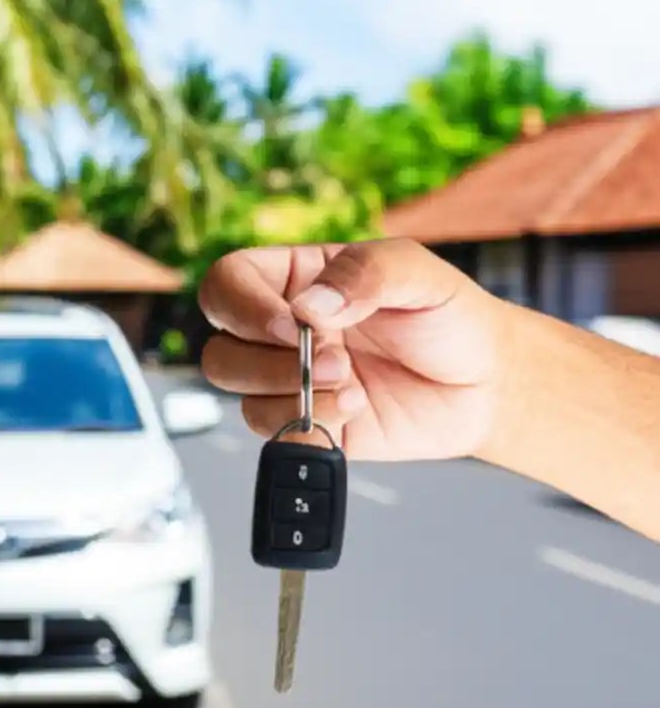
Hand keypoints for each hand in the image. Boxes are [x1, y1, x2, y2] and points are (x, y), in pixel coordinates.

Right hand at [198, 238, 509, 460]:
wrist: (486, 384)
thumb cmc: (450, 318)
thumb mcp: (418, 274)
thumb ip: (364, 273)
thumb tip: (308, 305)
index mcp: (294, 279)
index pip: (227, 283)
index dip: (243, 307)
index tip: (293, 323)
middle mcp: (280, 330)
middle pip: (220, 347)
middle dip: (269, 361)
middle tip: (336, 361)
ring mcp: (289, 380)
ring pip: (237, 394)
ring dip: (288, 394)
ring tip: (350, 386)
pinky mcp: (306, 424)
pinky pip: (272, 434)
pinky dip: (304, 428)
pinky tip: (353, 411)